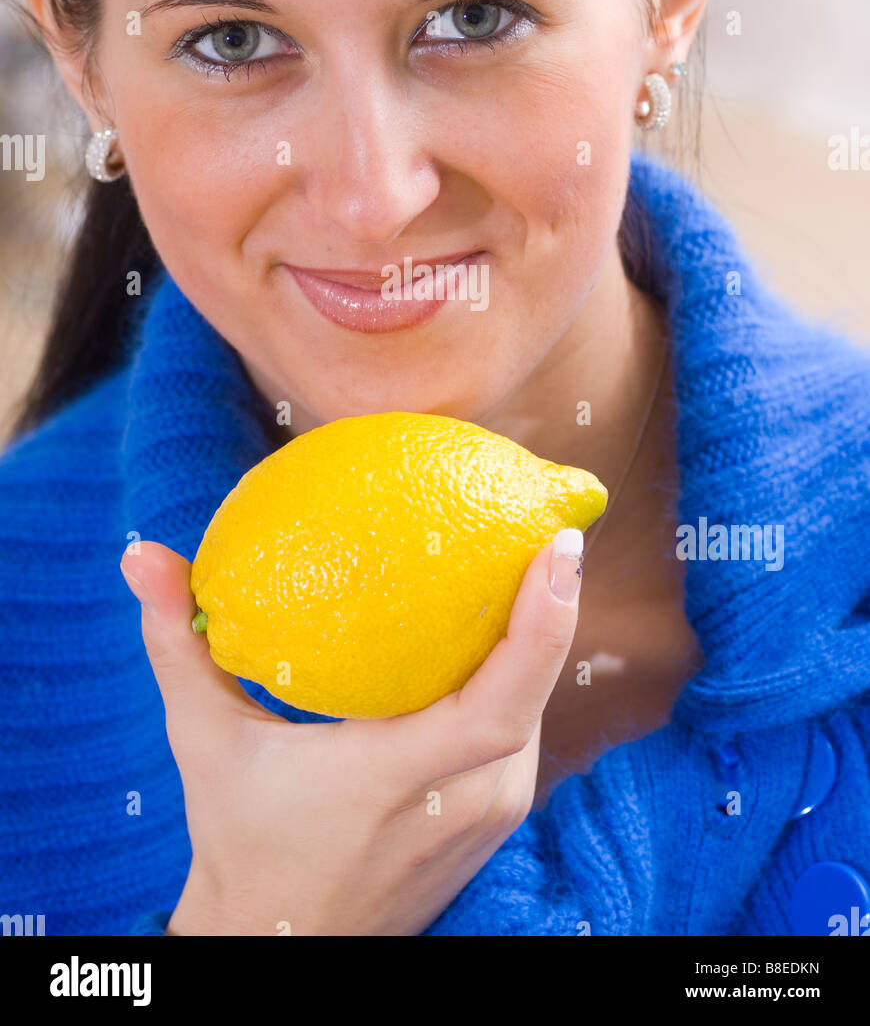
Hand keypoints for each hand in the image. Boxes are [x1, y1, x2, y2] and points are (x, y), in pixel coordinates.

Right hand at [120, 528, 583, 935]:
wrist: (280, 944)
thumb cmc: (241, 841)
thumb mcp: (205, 741)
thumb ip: (179, 645)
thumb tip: (142, 557)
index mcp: (402, 775)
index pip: (501, 701)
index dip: (543, 622)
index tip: (556, 545)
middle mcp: (465, 798)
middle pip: (536, 692)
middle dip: (550, 606)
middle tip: (540, 518)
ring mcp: (489, 817)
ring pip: (533, 712)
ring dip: (534, 642)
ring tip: (524, 561)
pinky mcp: (494, 824)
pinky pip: (520, 735)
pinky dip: (516, 680)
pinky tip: (495, 633)